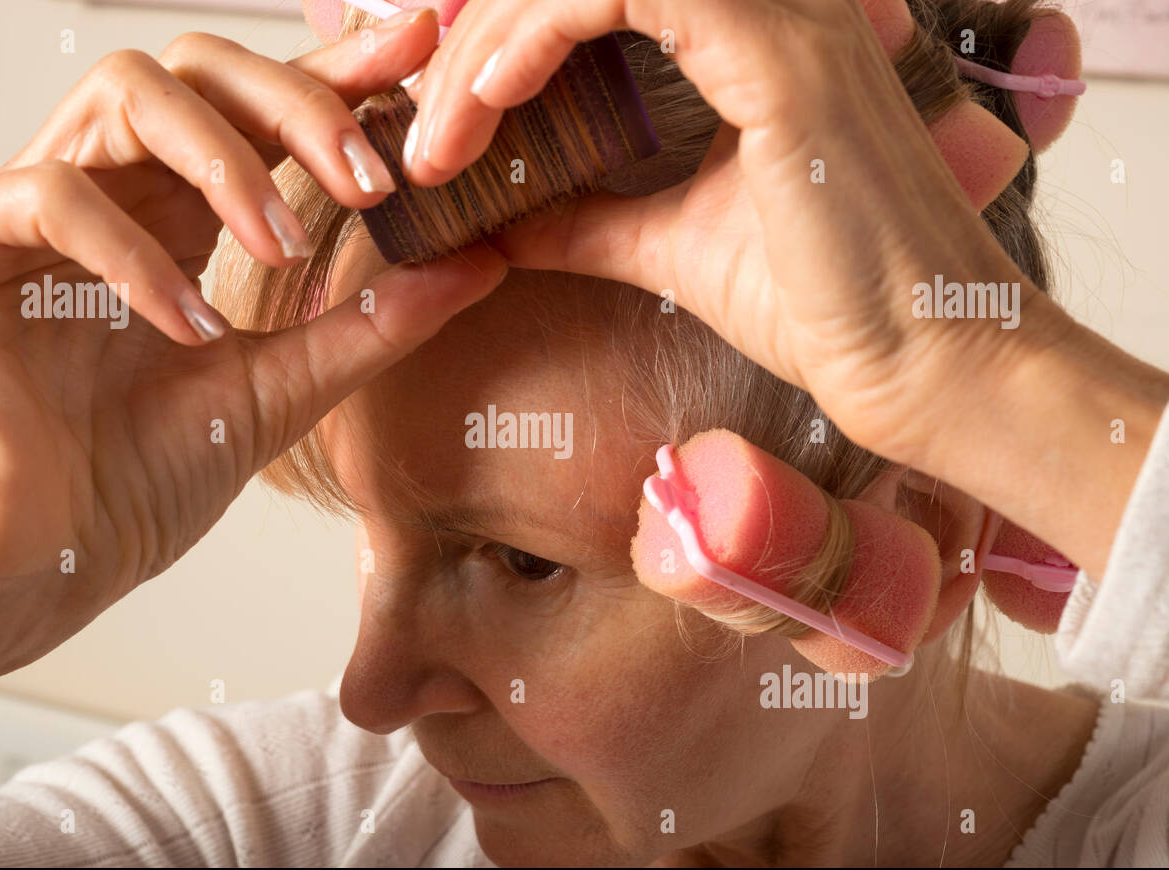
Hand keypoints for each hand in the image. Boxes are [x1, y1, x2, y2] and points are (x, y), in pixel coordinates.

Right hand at [0, 11, 505, 689]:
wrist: (39, 569)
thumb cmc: (141, 481)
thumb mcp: (285, 391)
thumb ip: (373, 323)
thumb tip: (483, 260)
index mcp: (172, 214)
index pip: (256, 110)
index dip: (334, 72)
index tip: (417, 53)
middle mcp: (103, 189)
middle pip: (197, 69)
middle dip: (295, 105)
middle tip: (369, 179)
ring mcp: (21, 206)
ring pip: (126, 95)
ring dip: (226, 165)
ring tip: (282, 250)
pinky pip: (50, 194)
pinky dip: (135, 253)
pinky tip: (188, 326)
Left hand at [400, 0, 1059, 466]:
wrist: (917, 363)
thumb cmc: (818, 307)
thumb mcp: (670, 248)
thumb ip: (590, 222)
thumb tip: (502, 227)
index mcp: (748, 42)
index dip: (503, 33)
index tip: (441, 119)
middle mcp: (768, 11)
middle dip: (480, 30)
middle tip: (423, 122)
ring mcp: (780, 22)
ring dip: (494, 32)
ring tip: (441, 124)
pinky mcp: (778, 59)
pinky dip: (537, 32)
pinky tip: (490, 98)